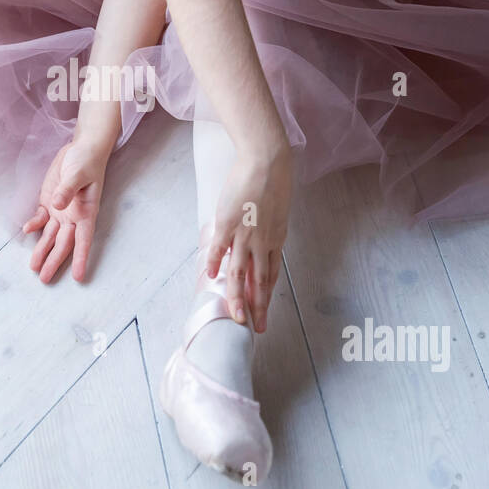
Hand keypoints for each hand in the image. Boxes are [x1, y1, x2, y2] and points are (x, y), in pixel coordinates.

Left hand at [22, 135, 109, 282]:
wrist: (81, 148)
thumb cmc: (86, 161)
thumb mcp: (78, 174)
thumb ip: (67, 190)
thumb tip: (57, 206)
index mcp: (86, 212)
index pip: (83, 240)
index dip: (80, 258)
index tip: (78, 276)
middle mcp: (74, 216)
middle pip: (63, 243)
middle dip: (54, 261)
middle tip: (44, 279)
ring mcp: (61, 210)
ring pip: (51, 236)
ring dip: (42, 250)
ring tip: (34, 268)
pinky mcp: (49, 202)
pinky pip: (42, 219)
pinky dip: (35, 225)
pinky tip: (27, 231)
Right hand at [206, 143, 291, 332]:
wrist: (266, 160)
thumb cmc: (274, 181)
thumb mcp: (278, 212)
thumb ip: (269, 230)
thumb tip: (261, 242)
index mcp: (276, 240)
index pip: (271, 276)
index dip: (266, 298)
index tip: (263, 315)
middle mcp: (262, 242)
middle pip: (259, 281)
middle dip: (256, 307)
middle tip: (254, 328)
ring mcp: (245, 234)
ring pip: (240, 273)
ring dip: (237, 296)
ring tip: (234, 316)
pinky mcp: (228, 222)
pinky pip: (219, 248)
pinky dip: (214, 263)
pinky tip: (211, 277)